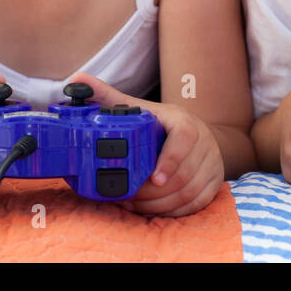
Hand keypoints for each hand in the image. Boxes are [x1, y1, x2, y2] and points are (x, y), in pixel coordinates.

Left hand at [67, 71, 223, 216]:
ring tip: (135, 204)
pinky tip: (152, 208)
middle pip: (183, 174)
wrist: (199, 137)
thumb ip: (109, 97)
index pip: (184, 138)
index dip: (170, 160)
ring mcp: (211, 164)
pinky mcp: (214, 183)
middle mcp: (203, 142)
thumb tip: (77, 80)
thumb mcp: (141, 109)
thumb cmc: (164, 124)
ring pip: (188, 193)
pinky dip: (171, 210)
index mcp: (183, 121)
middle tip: (129, 197)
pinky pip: (195, 204)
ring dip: (159, 204)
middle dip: (153, 192)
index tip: (154, 178)